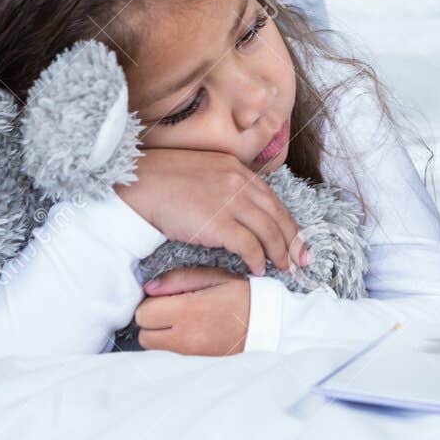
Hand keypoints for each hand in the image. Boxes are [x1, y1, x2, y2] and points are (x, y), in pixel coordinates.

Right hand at [118, 148, 307, 276]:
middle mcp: (239, 183)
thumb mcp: (203, 171)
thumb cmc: (162, 180)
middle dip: (293, 241)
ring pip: (268, 232)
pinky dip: (257, 260)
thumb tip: (238, 206)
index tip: (297, 239)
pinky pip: (248, 246)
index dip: (288, 222)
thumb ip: (225, 183)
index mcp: (237, 169)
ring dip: (278, 253)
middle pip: (277, 216)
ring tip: (282, 268)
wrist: (138, 183)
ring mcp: (231, 202)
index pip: (273, 200)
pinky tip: (257, 270)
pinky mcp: (219, 222)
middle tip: (301, 260)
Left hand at [134, 267, 250, 354]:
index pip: (144, 314)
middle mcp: (186, 337)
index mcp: (190, 311)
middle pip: (144, 334)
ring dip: (160, 333)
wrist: (269, 323)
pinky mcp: (196, 362)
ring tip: (182, 320)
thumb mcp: (214, 276)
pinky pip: (169, 353)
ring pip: (154, 347)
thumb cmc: (242, 295)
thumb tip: (148, 287)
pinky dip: (172, 343)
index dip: (150, 303)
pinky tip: (190, 330)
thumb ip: (179, 279)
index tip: (165, 296)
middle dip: (152, 321)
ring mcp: (191, 353)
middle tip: (172, 308)